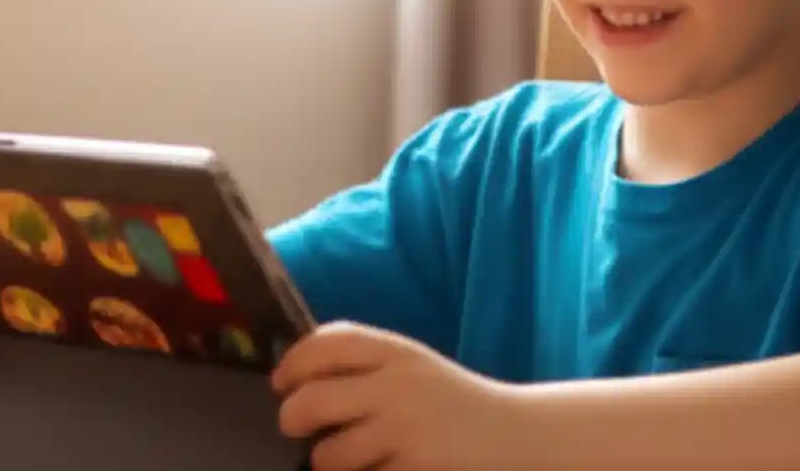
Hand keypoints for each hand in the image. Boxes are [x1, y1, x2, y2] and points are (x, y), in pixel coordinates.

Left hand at [271, 321, 523, 470]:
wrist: (518, 437)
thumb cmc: (454, 405)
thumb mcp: (414, 367)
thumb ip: (365, 364)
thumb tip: (295, 377)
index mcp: (398, 352)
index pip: (328, 342)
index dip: (293, 362)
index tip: (282, 382)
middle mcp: (399, 386)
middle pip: (312, 400)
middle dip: (292, 418)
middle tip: (299, 427)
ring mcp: (407, 431)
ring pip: (328, 454)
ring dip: (327, 462)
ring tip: (348, 458)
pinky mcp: (416, 470)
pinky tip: (383, 469)